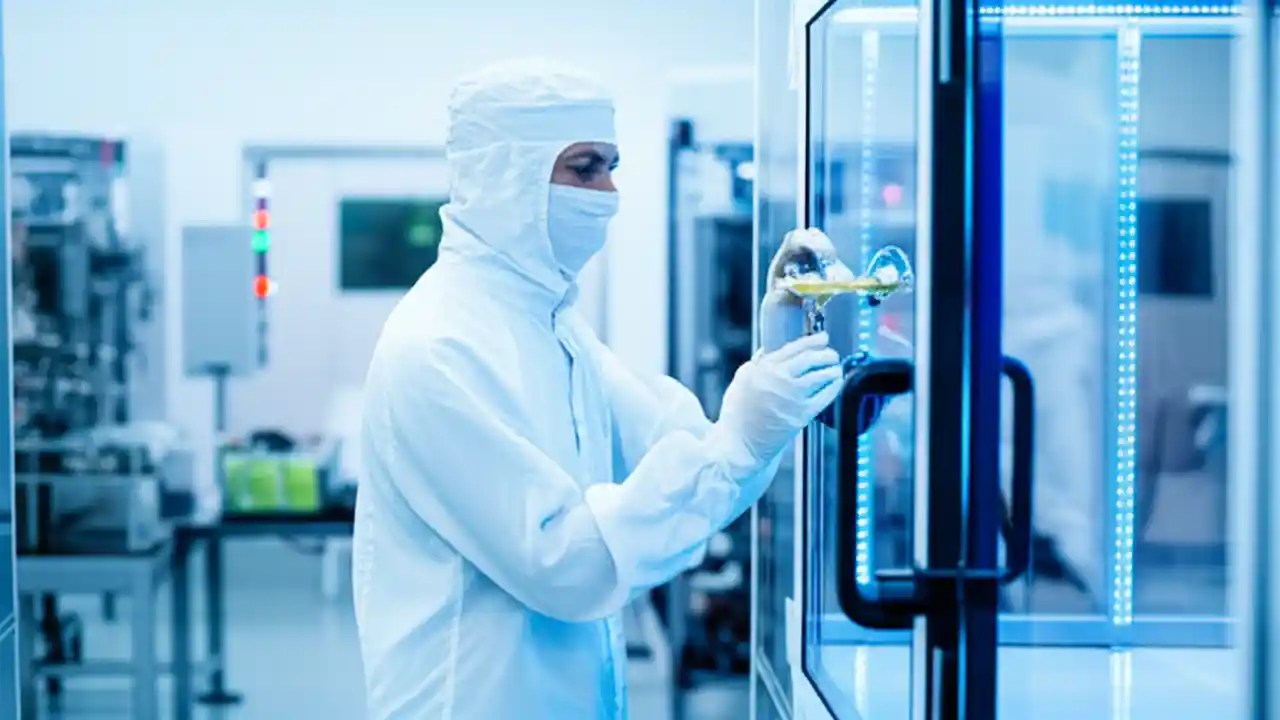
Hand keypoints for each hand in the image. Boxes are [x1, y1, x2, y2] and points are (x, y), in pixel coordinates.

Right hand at [716, 332, 843, 466]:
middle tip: (831, 353)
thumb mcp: (741, 381)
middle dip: (826, 352)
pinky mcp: (803, 415)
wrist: (741, 445)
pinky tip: (836, 382)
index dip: (812, 340)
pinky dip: (834, 386)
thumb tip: (767, 350)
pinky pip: (825, 396)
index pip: (794, 347)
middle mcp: (780, 380)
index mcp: (764, 369)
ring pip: (821, 375)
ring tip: (835, 366)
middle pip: (811, 358)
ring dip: (832, 367)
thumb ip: (756, 363)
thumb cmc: (737, 415)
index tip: (822, 337)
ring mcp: (794, 398)